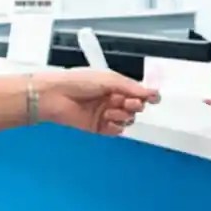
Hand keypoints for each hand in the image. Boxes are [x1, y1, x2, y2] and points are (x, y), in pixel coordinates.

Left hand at [36, 70, 159, 135]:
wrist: (56, 96)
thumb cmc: (79, 81)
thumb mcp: (108, 79)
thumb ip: (131, 87)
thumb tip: (151, 91)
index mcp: (115, 85)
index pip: (138, 92)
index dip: (147, 95)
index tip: (154, 98)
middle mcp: (112, 99)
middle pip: (136, 107)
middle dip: (135, 105)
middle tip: (128, 102)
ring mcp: (106, 114)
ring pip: (127, 119)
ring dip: (123, 115)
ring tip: (110, 110)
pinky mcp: (99, 127)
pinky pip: (116, 131)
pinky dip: (115, 126)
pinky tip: (107, 119)